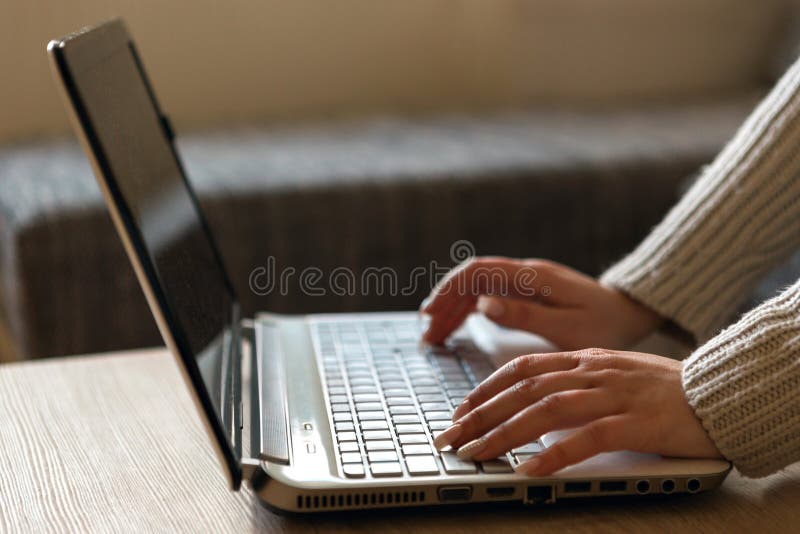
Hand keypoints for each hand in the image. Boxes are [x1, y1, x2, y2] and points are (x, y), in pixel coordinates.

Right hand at [421, 257, 661, 349]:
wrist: (632, 312)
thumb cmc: (607, 323)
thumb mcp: (569, 327)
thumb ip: (525, 314)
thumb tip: (483, 303)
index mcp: (534, 277)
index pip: (479, 271)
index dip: (449, 289)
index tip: (431, 313)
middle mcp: (525, 273)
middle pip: (472, 279)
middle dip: (445, 304)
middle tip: (427, 335)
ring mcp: (525, 282)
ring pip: (477, 289)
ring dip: (453, 310)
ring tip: (433, 337)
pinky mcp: (527, 293)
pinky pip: (489, 296)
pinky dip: (468, 312)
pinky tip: (456, 329)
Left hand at [433, 349, 722, 474]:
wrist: (718, 390)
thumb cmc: (665, 387)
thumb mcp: (614, 373)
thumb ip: (578, 381)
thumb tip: (537, 401)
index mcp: (586, 359)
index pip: (524, 367)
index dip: (488, 387)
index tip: (462, 408)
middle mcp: (593, 372)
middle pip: (524, 388)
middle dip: (482, 413)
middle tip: (452, 436)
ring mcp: (613, 395)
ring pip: (546, 409)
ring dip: (505, 433)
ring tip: (477, 453)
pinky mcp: (635, 422)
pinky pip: (588, 438)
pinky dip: (556, 454)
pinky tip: (532, 470)